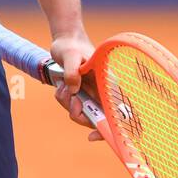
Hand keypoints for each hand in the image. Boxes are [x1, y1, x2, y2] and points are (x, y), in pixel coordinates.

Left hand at [50, 23, 102, 141]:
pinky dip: (64, 100)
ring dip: (69, 104)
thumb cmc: (70, 46)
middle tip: (72, 101)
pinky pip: (73, 106)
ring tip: (63, 87)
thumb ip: (72, 71)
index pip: (116, 113)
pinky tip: (61, 86)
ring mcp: (92, 94)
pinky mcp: (82, 94)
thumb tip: (74, 90)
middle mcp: (102, 91)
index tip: (92, 136)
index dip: (108, 129)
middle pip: (96, 118)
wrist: (64, 41)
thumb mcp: (70, 55)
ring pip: (82, 113)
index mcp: (107, 84)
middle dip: (80, 114)